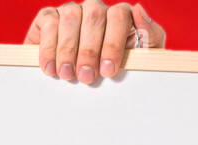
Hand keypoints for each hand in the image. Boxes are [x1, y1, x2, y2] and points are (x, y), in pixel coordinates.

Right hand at [24, 1, 165, 82]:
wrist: (91, 82)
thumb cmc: (119, 70)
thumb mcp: (143, 56)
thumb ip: (150, 35)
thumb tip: (138, 10)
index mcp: (119, 15)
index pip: (119, 16)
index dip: (113, 43)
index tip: (108, 70)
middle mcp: (95, 9)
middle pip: (94, 17)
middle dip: (89, 50)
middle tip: (86, 77)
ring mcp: (71, 11)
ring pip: (70, 18)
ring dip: (68, 49)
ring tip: (67, 74)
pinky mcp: (49, 17)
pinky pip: (49, 23)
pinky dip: (48, 47)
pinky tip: (50, 68)